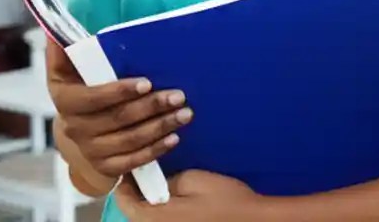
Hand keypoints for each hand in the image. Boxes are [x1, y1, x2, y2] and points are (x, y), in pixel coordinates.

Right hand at [46, 38, 190, 179]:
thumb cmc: (78, 90)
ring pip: (130, 140)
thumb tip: (52, 27)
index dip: (119, 91)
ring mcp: (90, 151)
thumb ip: (63, 50)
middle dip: (151, 106)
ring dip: (160, 127)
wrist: (76, 131)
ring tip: (184, 114)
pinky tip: (173, 138)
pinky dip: (155, 150)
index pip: (93, 98)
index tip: (147, 82)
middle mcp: (75, 129)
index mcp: (65, 100)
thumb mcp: (65, 69)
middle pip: (118, 119)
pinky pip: (134, 161)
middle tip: (178, 96)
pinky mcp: (106, 167)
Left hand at [115, 172, 263, 221]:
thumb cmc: (223, 201)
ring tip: (158, 181)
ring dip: (150, 202)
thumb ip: (164, 182)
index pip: (123, 200)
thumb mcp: (190, 181)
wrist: (255, 221)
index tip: (131, 164)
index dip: (124, 180)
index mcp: (152, 220)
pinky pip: (165, 221)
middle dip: (137, 192)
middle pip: (135, 212)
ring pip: (150, 218)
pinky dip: (165, 211)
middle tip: (144, 169)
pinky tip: (174, 197)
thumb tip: (154, 184)